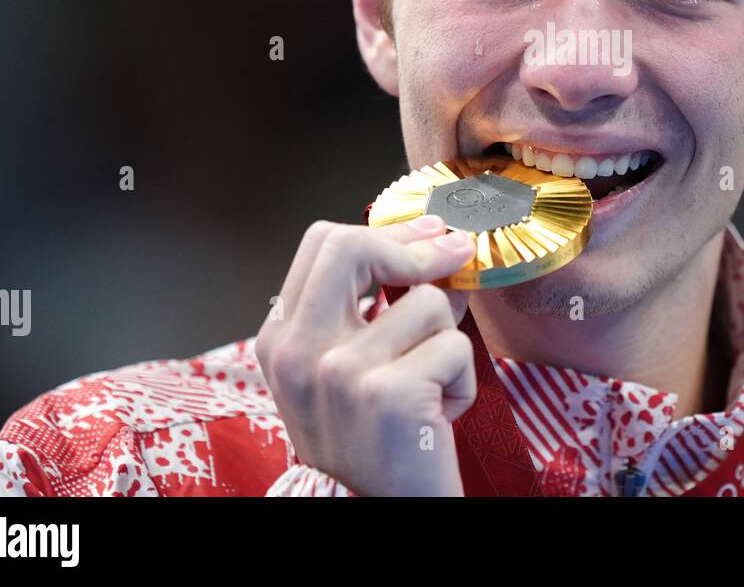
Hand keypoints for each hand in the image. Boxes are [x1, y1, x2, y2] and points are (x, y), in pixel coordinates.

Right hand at [256, 216, 476, 495]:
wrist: (390, 511)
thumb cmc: (379, 440)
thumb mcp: (353, 369)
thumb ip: (376, 309)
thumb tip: (439, 249)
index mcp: (280, 341)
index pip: (323, 244)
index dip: (385, 231)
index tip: (428, 235)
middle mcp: (298, 353)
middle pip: (352, 246)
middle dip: (417, 246)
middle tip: (456, 254)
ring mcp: (338, 373)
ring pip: (426, 301)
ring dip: (446, 341)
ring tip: (429, 387)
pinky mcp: (387, 394)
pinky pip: (454, 347)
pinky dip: (462, 381)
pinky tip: (438, 414)